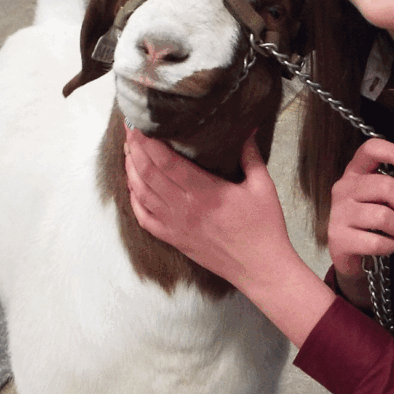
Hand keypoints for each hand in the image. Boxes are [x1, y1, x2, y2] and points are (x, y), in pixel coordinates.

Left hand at [124, 127, 290, 289]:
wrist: (260, 268)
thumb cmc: (264, 227)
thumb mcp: (263, 186)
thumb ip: (250, 154)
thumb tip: (247, 126)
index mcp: (205, 193)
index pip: (167, 162)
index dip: (148, 142)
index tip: (140, 124)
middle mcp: (185, 209)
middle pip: (148, 174)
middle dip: (135, 149)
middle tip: (130, 130)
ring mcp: (176, 226)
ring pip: (142, 194)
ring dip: (131, 170)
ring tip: (129, 151)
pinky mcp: (174, 239)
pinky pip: (144, 218)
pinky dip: (134, 199)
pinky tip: (133, 186)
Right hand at [327, 139, 393, 307]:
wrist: (349, 252)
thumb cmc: (372, 219)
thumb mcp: (384, 196)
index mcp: (355, 172)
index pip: (372, 149)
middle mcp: (344, 188)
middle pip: (386, 186)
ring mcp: (338, 213)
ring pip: (384, 217)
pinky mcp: (338, 238)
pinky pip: (376, 242)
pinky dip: (390, 246)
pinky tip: (386, 245)